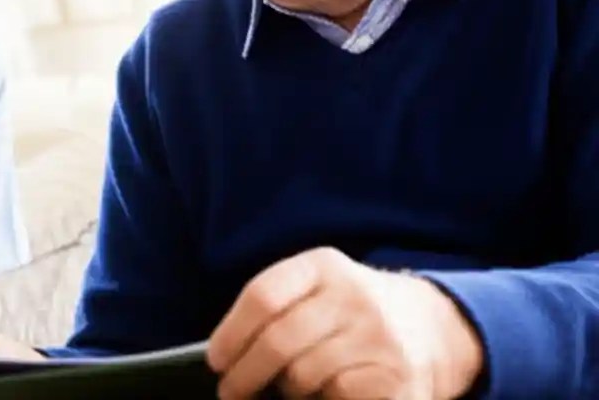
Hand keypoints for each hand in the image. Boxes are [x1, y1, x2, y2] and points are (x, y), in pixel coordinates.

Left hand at [207, 247, 483, 398]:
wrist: (435, 326)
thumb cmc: (352, 312)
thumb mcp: (318, 289)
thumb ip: (277, 310)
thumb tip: (227, 358)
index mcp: (324, 266)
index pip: (263, 296)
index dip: (231, 333)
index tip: (216, 361)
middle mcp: (353, 295)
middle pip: (278, 341)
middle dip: (244, 375)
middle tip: (231, 392)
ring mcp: (378, 336)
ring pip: (302, 375)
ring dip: (285, 391)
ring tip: (288, 389)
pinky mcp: (397, 376)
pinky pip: (335, 396)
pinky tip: (324, 394)